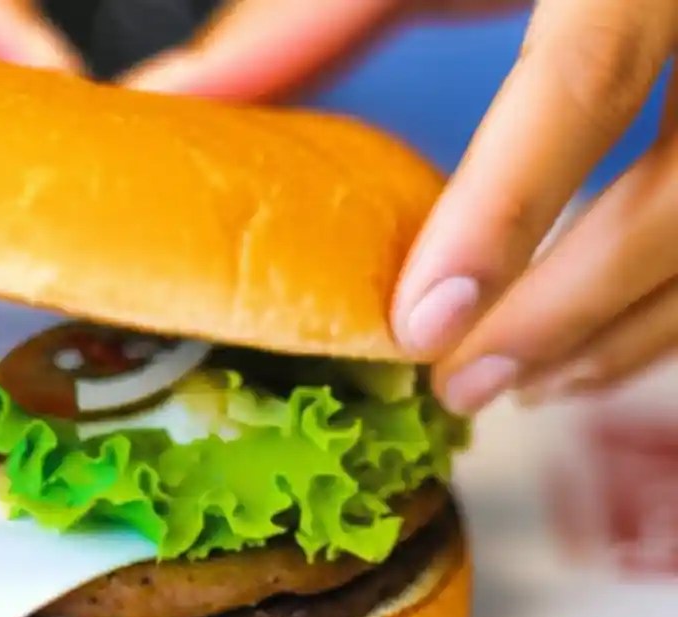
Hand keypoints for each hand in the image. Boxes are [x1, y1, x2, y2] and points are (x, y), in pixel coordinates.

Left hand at [0, 1, 677, 413]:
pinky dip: (657, 307)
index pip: (583, 80)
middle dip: (566, 311)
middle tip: (459, 385)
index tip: (424, 323)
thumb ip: (314, 17)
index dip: (505, 211)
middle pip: (675, 188)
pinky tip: (584, 346)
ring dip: (617, 329)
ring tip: (512, 386)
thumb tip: (182, 95)